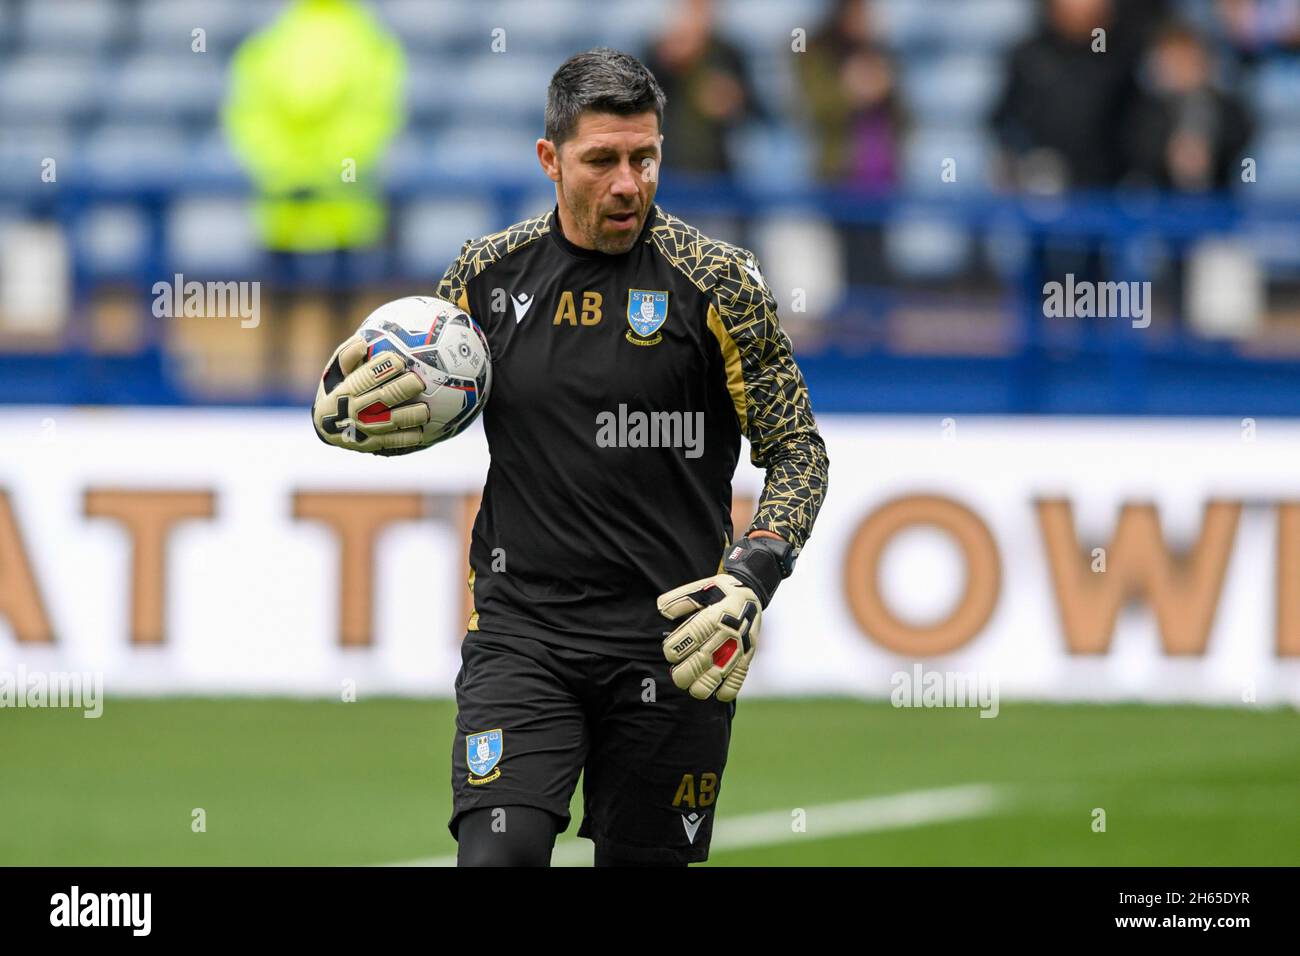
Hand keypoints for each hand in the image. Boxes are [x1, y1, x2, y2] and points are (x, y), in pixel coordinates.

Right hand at [311, 336, 429, 454]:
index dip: (382, 369)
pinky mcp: (372, 445)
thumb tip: (361, 342)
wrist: (328, 426)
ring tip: (425, 410)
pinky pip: (392, 442)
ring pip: (389, 423)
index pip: (364, 378)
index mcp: (344, 391)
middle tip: (418, 381)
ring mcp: (363, 430)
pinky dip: (407, 438)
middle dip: (400, 390)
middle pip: (381, 399)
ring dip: (408, 416)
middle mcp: (353, 412)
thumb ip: (346, 357)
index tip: (399, 361)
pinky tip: (423, 431)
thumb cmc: (337, 389)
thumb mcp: (334, 372)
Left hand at [658, 574, 760, 701]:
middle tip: (676, 675)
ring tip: (692, 688)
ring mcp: (739, 646)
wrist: (752, 593)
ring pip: (719, 673)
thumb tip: (662, 611)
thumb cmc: (720, 592)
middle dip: (684, 673)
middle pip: (702, 660)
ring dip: (703, 685)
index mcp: (714, 615)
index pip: (692, 636)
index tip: (669, 653)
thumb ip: (679, 600)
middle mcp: (728, 633)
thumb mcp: (700, 588)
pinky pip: (739, 677)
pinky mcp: (748, 656)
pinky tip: (717, 694)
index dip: (676, 648)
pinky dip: (728, 690)